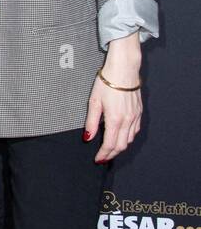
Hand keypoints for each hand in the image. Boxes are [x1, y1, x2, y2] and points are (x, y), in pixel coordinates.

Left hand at [83, 36, 141, 162]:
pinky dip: (128, 138)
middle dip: (112, 154)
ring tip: (111, 149)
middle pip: (121, 145)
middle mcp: (127, 120)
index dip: (103, 154)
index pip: (110, 144)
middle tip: (103, 157)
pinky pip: (135, 130)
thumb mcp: (94, 102)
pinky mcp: (139, 112)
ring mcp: (135, 116)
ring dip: (120, 147)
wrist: (124, 69)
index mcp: (115, 119)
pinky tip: (122, 137)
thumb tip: (88, 138)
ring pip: (130, 139)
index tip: (98, 159)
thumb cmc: (107, 82)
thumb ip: (91, 122)